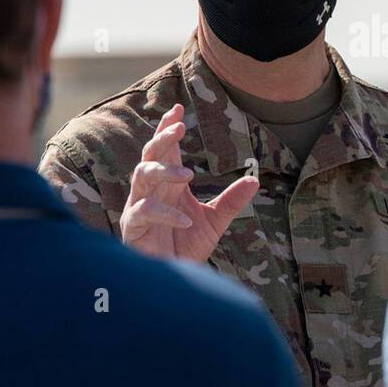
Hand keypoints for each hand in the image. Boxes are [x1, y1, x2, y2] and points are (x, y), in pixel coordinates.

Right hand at [119, 103, 259, 262]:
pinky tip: (186, 220)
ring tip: (188, 174)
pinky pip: (143, 211)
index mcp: (168, 184)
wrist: (174, 277)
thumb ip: (231, 201)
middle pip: (150, 155)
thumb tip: (255, 179)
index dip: (167, 128)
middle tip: (180, 128)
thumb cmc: (187, 247)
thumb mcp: (215, 221)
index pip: (165, 149)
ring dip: (163, 170)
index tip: (177, 108)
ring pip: (141, 175)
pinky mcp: (133, 227)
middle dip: (162, 139)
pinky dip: (165, 213)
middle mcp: (151, 190)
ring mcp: (139, 207)